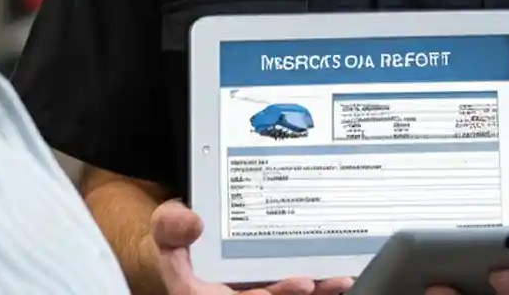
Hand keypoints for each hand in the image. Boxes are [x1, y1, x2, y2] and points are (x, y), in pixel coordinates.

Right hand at [151, 200, 354, 294]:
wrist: (195, 237)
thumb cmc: (181, 237)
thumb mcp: (167, 225)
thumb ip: (172, 225)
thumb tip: (193, 222)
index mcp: (200, 291)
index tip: (263, 294)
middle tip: (308, 284)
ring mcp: (257, 291)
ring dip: (314, 294)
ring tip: (336, 282)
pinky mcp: (277, 285)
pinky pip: (299, 290)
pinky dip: (322, 286)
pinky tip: (341, 277)